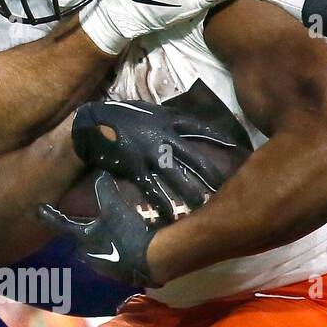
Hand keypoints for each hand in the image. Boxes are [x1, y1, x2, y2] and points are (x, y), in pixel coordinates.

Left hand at [39, 170, 154, 283]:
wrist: (151, 260)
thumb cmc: (128, 232)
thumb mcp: (115, 206)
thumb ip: (105, 190)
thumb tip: (99, 171)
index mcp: (84, 237)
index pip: (61, 224)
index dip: (50, 216)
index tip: (39, 210)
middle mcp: (88, 254)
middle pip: (79, 240)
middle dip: (81, 231)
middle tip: (85, 222)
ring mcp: (103, 267)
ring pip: (95, 251)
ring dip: (100, 243)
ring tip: (109, 233)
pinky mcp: (120, 274)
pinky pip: (112, 260)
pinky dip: (115, 252)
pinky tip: (126, 246)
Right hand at [71, 87, 251, 216]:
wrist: (92, 124)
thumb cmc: (120, 115)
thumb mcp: (147, 110)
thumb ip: (167, 118)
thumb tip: (185, 124)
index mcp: (167, 121)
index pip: (198, 128)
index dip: (216, 137)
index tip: (233, 145)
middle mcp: (162, 138)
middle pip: (192, 158)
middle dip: (210, 172)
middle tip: (227, 186)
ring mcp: (149, 155)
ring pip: (175, 176)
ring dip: (190, 192)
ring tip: (204, 206)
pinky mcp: (134, 169)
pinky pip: (151, 189)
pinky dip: (162, 203)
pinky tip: (171, 216)